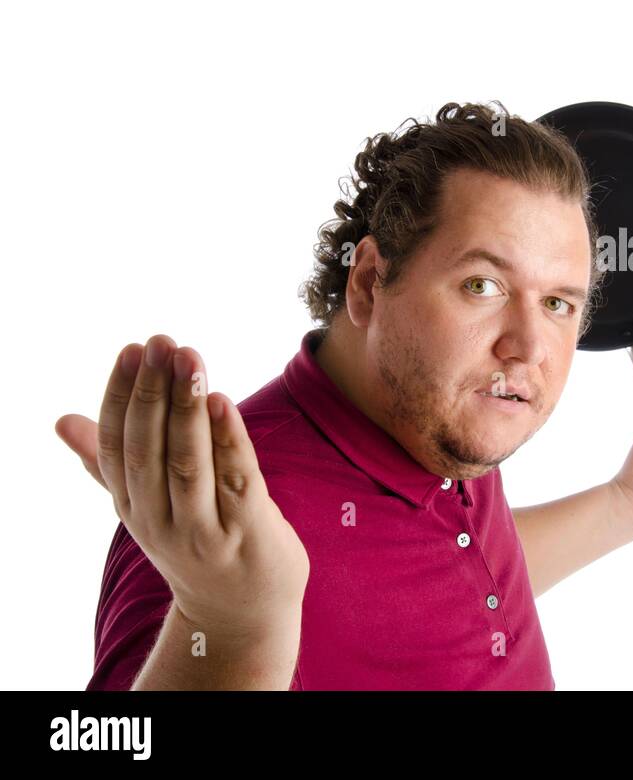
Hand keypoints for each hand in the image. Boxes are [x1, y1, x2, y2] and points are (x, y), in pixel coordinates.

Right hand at [55, 334, 309, 636]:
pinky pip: (234, 479)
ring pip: (187, 461)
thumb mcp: (146, 506)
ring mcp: (203, 529)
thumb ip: (107, 463)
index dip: (121, 396)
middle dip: (152, 391)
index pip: (117, 444)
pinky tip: (223, 401)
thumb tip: (61, 420)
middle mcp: (159, 519)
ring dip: (186, 407)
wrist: (240, 613)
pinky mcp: (247, 532)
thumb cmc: (196, 542)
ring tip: (190, 358)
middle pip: (148, 448)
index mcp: (132, 505)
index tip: (131, 350)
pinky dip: (228, 439)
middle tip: (161, 342)